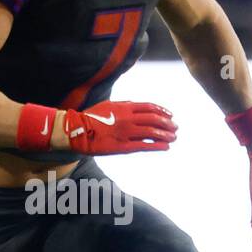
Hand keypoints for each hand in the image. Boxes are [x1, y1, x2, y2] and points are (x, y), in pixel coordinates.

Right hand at [61, 100, 176, 154]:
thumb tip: (137, 106)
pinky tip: (166, 147)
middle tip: (175, 128)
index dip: (163, 112)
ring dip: (166, 135)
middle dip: (167, 124)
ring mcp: (126, 133)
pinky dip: (157, 146)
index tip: (171, 115)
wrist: (77, 130)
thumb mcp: (109, 104)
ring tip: (173, 138)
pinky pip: (144, 146)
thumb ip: (124, 105)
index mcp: (125, 107)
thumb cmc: (91, 117)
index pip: (150, 108)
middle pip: (154, 120)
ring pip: (152, 133)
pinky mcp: (123, 147)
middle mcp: (128, 119)